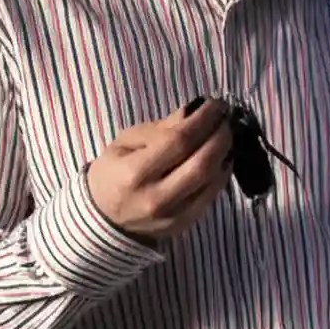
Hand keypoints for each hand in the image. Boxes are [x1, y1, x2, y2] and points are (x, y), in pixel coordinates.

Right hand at [86, 96, 233, 242]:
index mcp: (134, 172)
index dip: (203, 119)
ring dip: (225, 153)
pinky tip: (222, 158)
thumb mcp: (125, 143)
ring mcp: (172, 215)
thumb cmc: (112, 173)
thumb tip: (193, 112)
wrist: (103, 219)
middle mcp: (155, 197)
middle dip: (220, 136)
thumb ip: (159, 129)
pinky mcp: (184, 224)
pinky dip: (222, 173)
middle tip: (224, 119)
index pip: (179, 141)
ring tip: (225, 135)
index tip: (215, 104)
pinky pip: (212, 196)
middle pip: (202, 163)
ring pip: (212, 180)